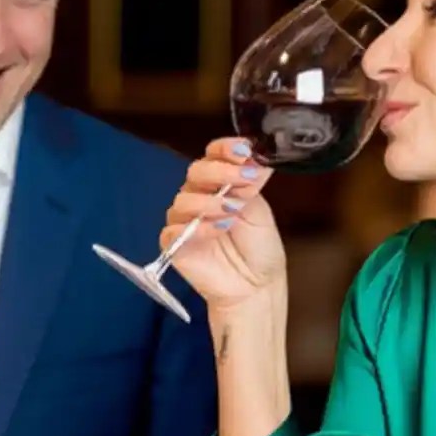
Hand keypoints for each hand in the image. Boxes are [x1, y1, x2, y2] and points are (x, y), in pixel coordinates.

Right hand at [162, 138, 285, 310]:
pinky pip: (175, 229)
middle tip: (243, 181)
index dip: (224, 148)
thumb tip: (258, 157)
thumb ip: (252, 184)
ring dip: (211, 202)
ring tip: (233, 213)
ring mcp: (185, 220)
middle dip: (220, 172)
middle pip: (196, 171)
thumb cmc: (258, 249)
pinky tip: (218, 229)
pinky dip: (198, 227)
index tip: (243, 150)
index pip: (214, 155)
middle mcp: (200, 196)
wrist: (255, 286)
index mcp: (221, 184)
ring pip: (183, 199)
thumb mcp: (260, 211)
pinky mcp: (174, 244)